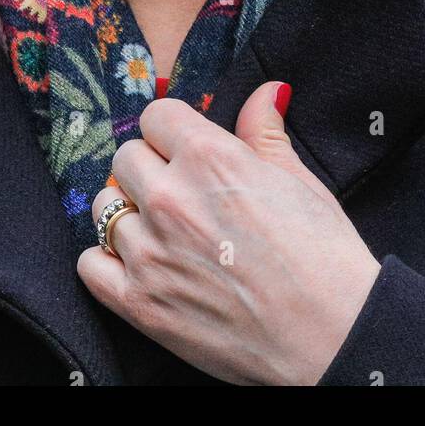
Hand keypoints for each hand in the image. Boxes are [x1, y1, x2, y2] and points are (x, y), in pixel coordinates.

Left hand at [76, 81, 382, 384]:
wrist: (335, 335)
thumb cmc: (325, 256)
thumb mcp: (299, 180)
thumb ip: (264, 131)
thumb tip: (267, 90)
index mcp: (210, 157)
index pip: (156, 115)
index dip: (173, 132)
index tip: (185, 150)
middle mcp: (171, 197)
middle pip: (125, 158)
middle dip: (150, 168)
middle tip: (180, 194)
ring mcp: (151, 252)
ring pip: (104, 207)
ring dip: (129, 214)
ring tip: (162, 231)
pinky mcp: (140, 303)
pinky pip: (89, 264)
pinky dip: (107, 262)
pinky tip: (140, 265)